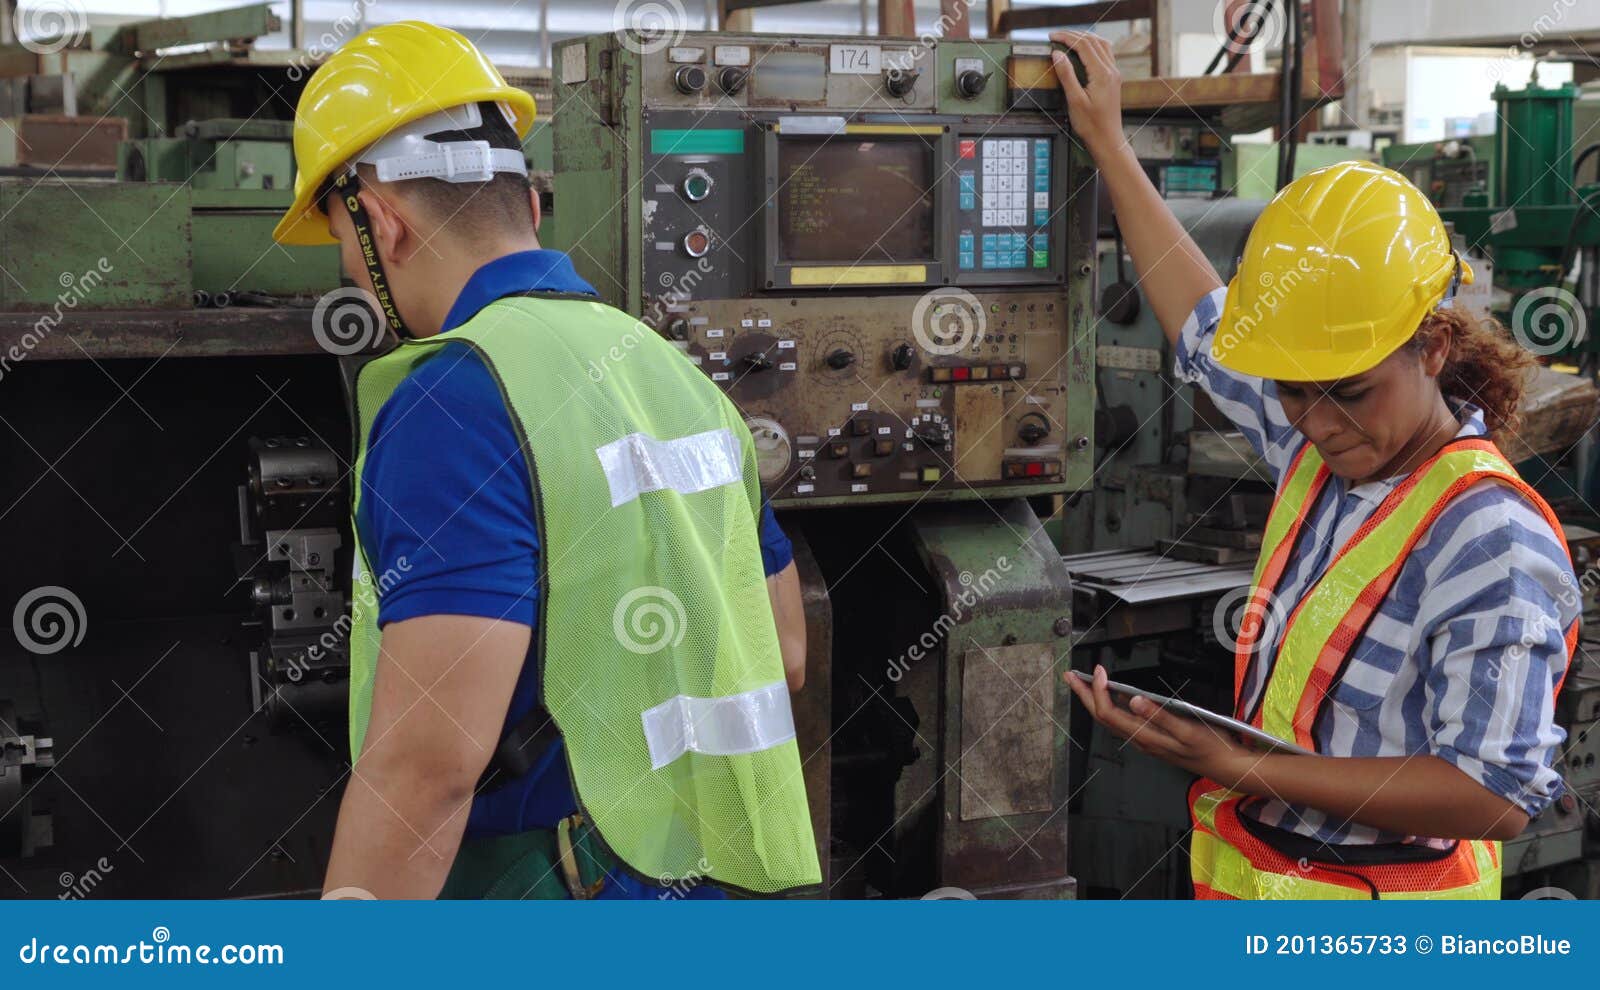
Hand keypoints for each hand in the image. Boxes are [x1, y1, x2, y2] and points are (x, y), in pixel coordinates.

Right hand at [1049, 31, 1124, 156]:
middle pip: (1093, 41)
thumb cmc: (1092, 125)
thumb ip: (1066, 75)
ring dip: (1084, 38)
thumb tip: (1058, 55)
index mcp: (1102, 74)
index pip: (1084, 46)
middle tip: (1056, 36)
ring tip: (1068, 39)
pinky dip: (1092, 47)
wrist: (1107, 140)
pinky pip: (1105, 54)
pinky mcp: (1113, 79)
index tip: (1052, 37)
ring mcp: (1114, 74)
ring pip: (1101, 45)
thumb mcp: (1075, 101)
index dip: (1067, 38)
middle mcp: (1111, 71)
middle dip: (1074, 35)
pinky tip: (1083, 50)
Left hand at [1065, 665, 1256, 784]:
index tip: (1097, 670)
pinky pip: (1123, 722)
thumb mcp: (1188, 730)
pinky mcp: (1151, 739)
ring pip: (1111, 720)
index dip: (1098, 691)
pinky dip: (1112, 705)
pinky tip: (1114, 694)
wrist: (1225, 766)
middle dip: (1084, 695)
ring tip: (1084, 682)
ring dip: (1095, 700)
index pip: (1109, 713)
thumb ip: (1160, 715)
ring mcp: (1144, 741)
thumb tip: (1133, 699)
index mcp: (1145, 736)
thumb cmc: (1210, 746)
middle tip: (1070, 675)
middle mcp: (1139, 740)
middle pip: (1102, 717)